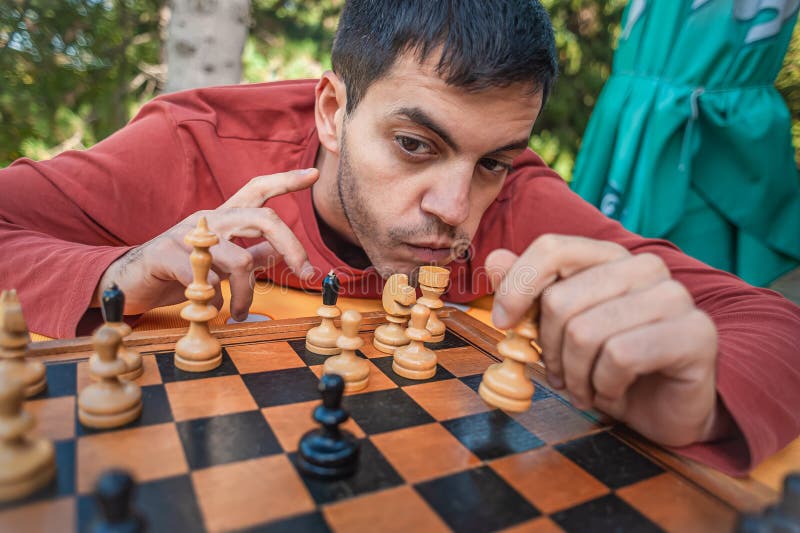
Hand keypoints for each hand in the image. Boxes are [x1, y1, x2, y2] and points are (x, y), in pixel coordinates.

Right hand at [93, 168, 318, 320]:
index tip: (313, 175)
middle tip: (306, 274)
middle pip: (263, 219)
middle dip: (293, 247)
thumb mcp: (220, 262)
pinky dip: (215, 301)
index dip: (286, 180)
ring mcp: (186, 235)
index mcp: (223, 218)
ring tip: (241, 312)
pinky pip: (208, 282)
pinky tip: (208, 308)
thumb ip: (251, 255)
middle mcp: (208, 219)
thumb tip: (281, 253)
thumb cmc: (179, 271)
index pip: (257, 189)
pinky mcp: (166, 257)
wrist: (127, 282)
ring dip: (248, 294)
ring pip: (240, 261)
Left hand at [488, 234, 728, 446]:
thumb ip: (528, 292)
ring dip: (576, 375)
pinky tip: (615, 391)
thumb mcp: (559, 330)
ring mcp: (675, 297)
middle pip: (561, 300)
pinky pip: (619, 357)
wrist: (665, 409)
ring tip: (586, 388)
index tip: (504, 323)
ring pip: (586, 332)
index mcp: (610, 257)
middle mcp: (646, 267)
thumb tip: (494, 260)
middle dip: (550, 349)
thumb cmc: (609, 366)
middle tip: (560, 375)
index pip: (552, 248)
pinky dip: (605, 386)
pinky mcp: (696, 333)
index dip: (518, 286)